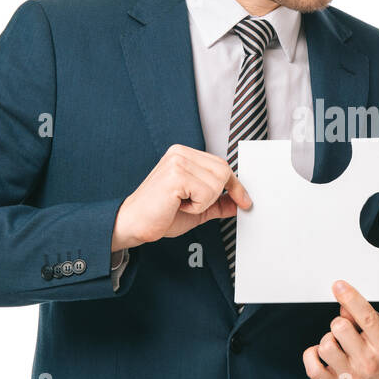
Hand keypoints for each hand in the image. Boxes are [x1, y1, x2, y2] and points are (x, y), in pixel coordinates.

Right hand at [112, 144, 251, 249]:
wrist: (133, 225)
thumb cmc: (160, 215)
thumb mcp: (197, 209)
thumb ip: (218, 203)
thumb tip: (238, 202)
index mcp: (183, 155)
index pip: (221, 165)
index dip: (235, 185)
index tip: (244, 200)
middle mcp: (180, 153)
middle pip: (223, 172)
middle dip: (216, 196)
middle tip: (193, 205)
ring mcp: (177, 161)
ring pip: (217, 183)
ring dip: (204, 202)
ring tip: (182, 204)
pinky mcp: (176, 175)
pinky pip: (206, 193)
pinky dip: (197, 206)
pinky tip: (178, 205)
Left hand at [302, 280, 378, 378]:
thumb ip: (366, 317)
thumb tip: (344, 306)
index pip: (367, 317)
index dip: (351, 298)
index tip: (339, 286)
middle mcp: (368, 361)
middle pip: (340, 328)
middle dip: (339, 323)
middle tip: (345, 329)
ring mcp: (351, 375)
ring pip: (325, 347)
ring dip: (328, 339)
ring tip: (337, 343)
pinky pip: (313, 369)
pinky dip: (311, 356)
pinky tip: (320, 353)